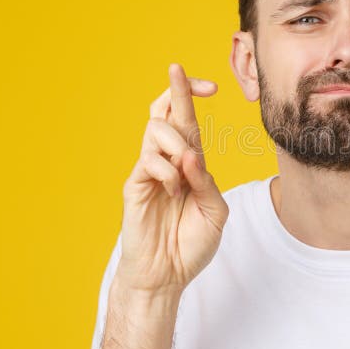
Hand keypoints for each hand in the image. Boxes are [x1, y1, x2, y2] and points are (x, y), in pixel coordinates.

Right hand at [117, 63, 228, 297]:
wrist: (167, 276)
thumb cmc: (191, 244)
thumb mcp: (214, 212)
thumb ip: (207, 181)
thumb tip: (190, 153)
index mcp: (190, 163)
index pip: (188, 120)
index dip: (193, 97)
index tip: (212, 86)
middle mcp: (168, 160)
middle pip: (166, 112)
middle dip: (177, 90)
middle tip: (181, 72)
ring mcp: (149, 171)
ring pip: (155, 128)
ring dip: (175, 140)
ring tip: (184, 168)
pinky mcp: (135, 185)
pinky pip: (147, 160)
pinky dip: (166, 169)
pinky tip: (173, 189)